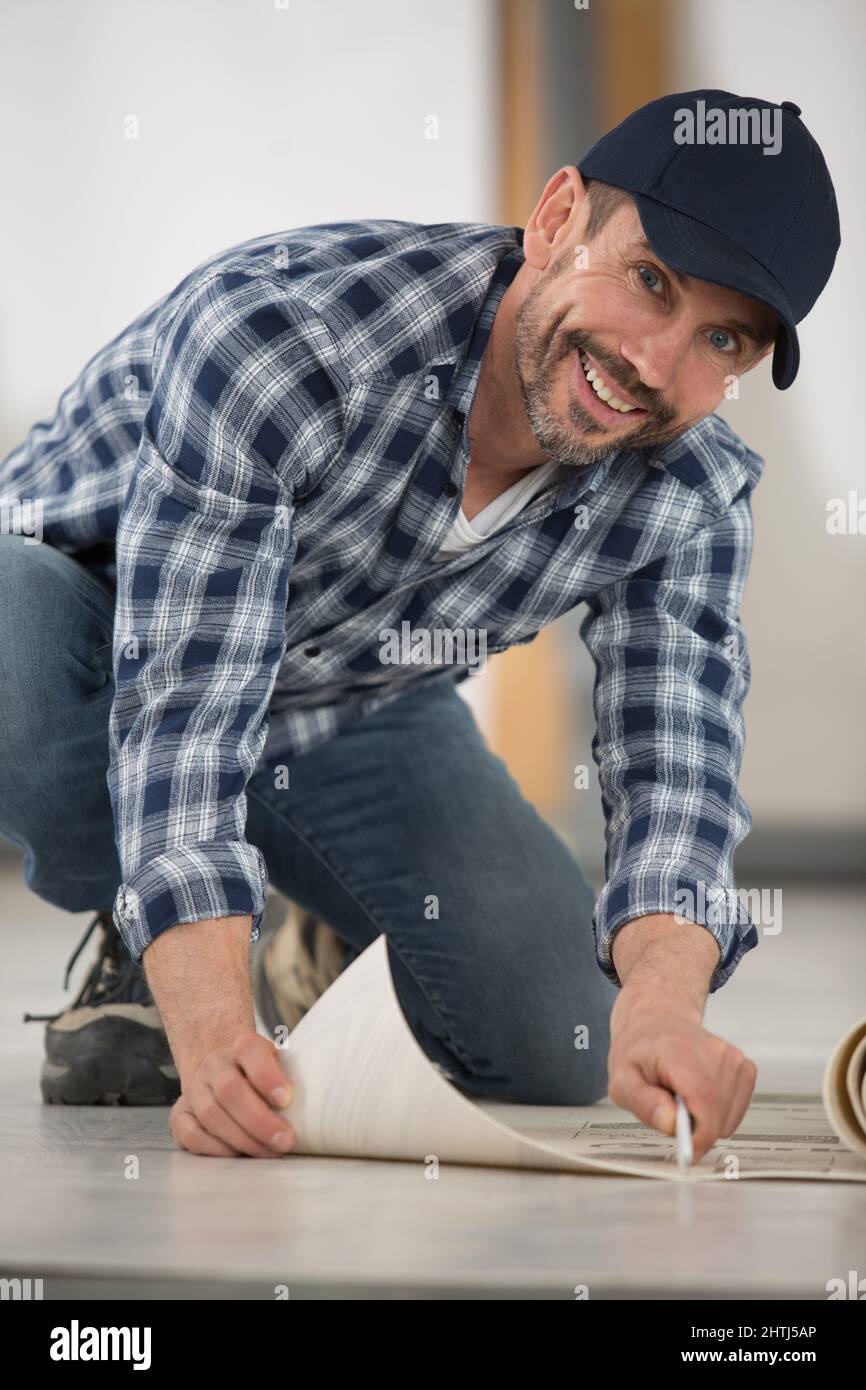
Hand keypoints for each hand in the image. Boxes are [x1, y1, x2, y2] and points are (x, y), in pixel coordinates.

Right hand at [170, 1031, 295, 1157]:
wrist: (226, 1073)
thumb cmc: (263, 1077)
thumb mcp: (280, 1066)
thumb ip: (291, 1079)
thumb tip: (309, 1110)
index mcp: (242, 1046)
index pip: (249, 1051)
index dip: (267, 1076)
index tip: (287, 1099)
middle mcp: (214, 1064)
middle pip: (230, 1090)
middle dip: (259, 1120)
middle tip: (284, 1141)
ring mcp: (194, 1088)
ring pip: (211, 1114)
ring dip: (243, 1139)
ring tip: (268, 1152)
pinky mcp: (180, 1114)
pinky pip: (191, 1134)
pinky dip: (215, 1149)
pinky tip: (238, 1156)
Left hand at [607, 991, 756, 1160]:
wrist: (659, 1021)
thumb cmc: (640, 1051)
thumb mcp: (622, 1079)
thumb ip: (643, 1103)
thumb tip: (671, 1123)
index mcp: (681, 1052)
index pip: (704, 1102)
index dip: (699, 1136)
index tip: (687, 1151)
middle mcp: (714, 1051)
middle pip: (717, 1115)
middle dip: (694, 1127)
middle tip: (669, 1108)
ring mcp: (733, 1058)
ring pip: (727, 1118)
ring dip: (704, 1120)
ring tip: (681, 1098)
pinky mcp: (744, 1068)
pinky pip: (736, 1111)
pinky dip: (718, 1113)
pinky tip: (698, 1096)